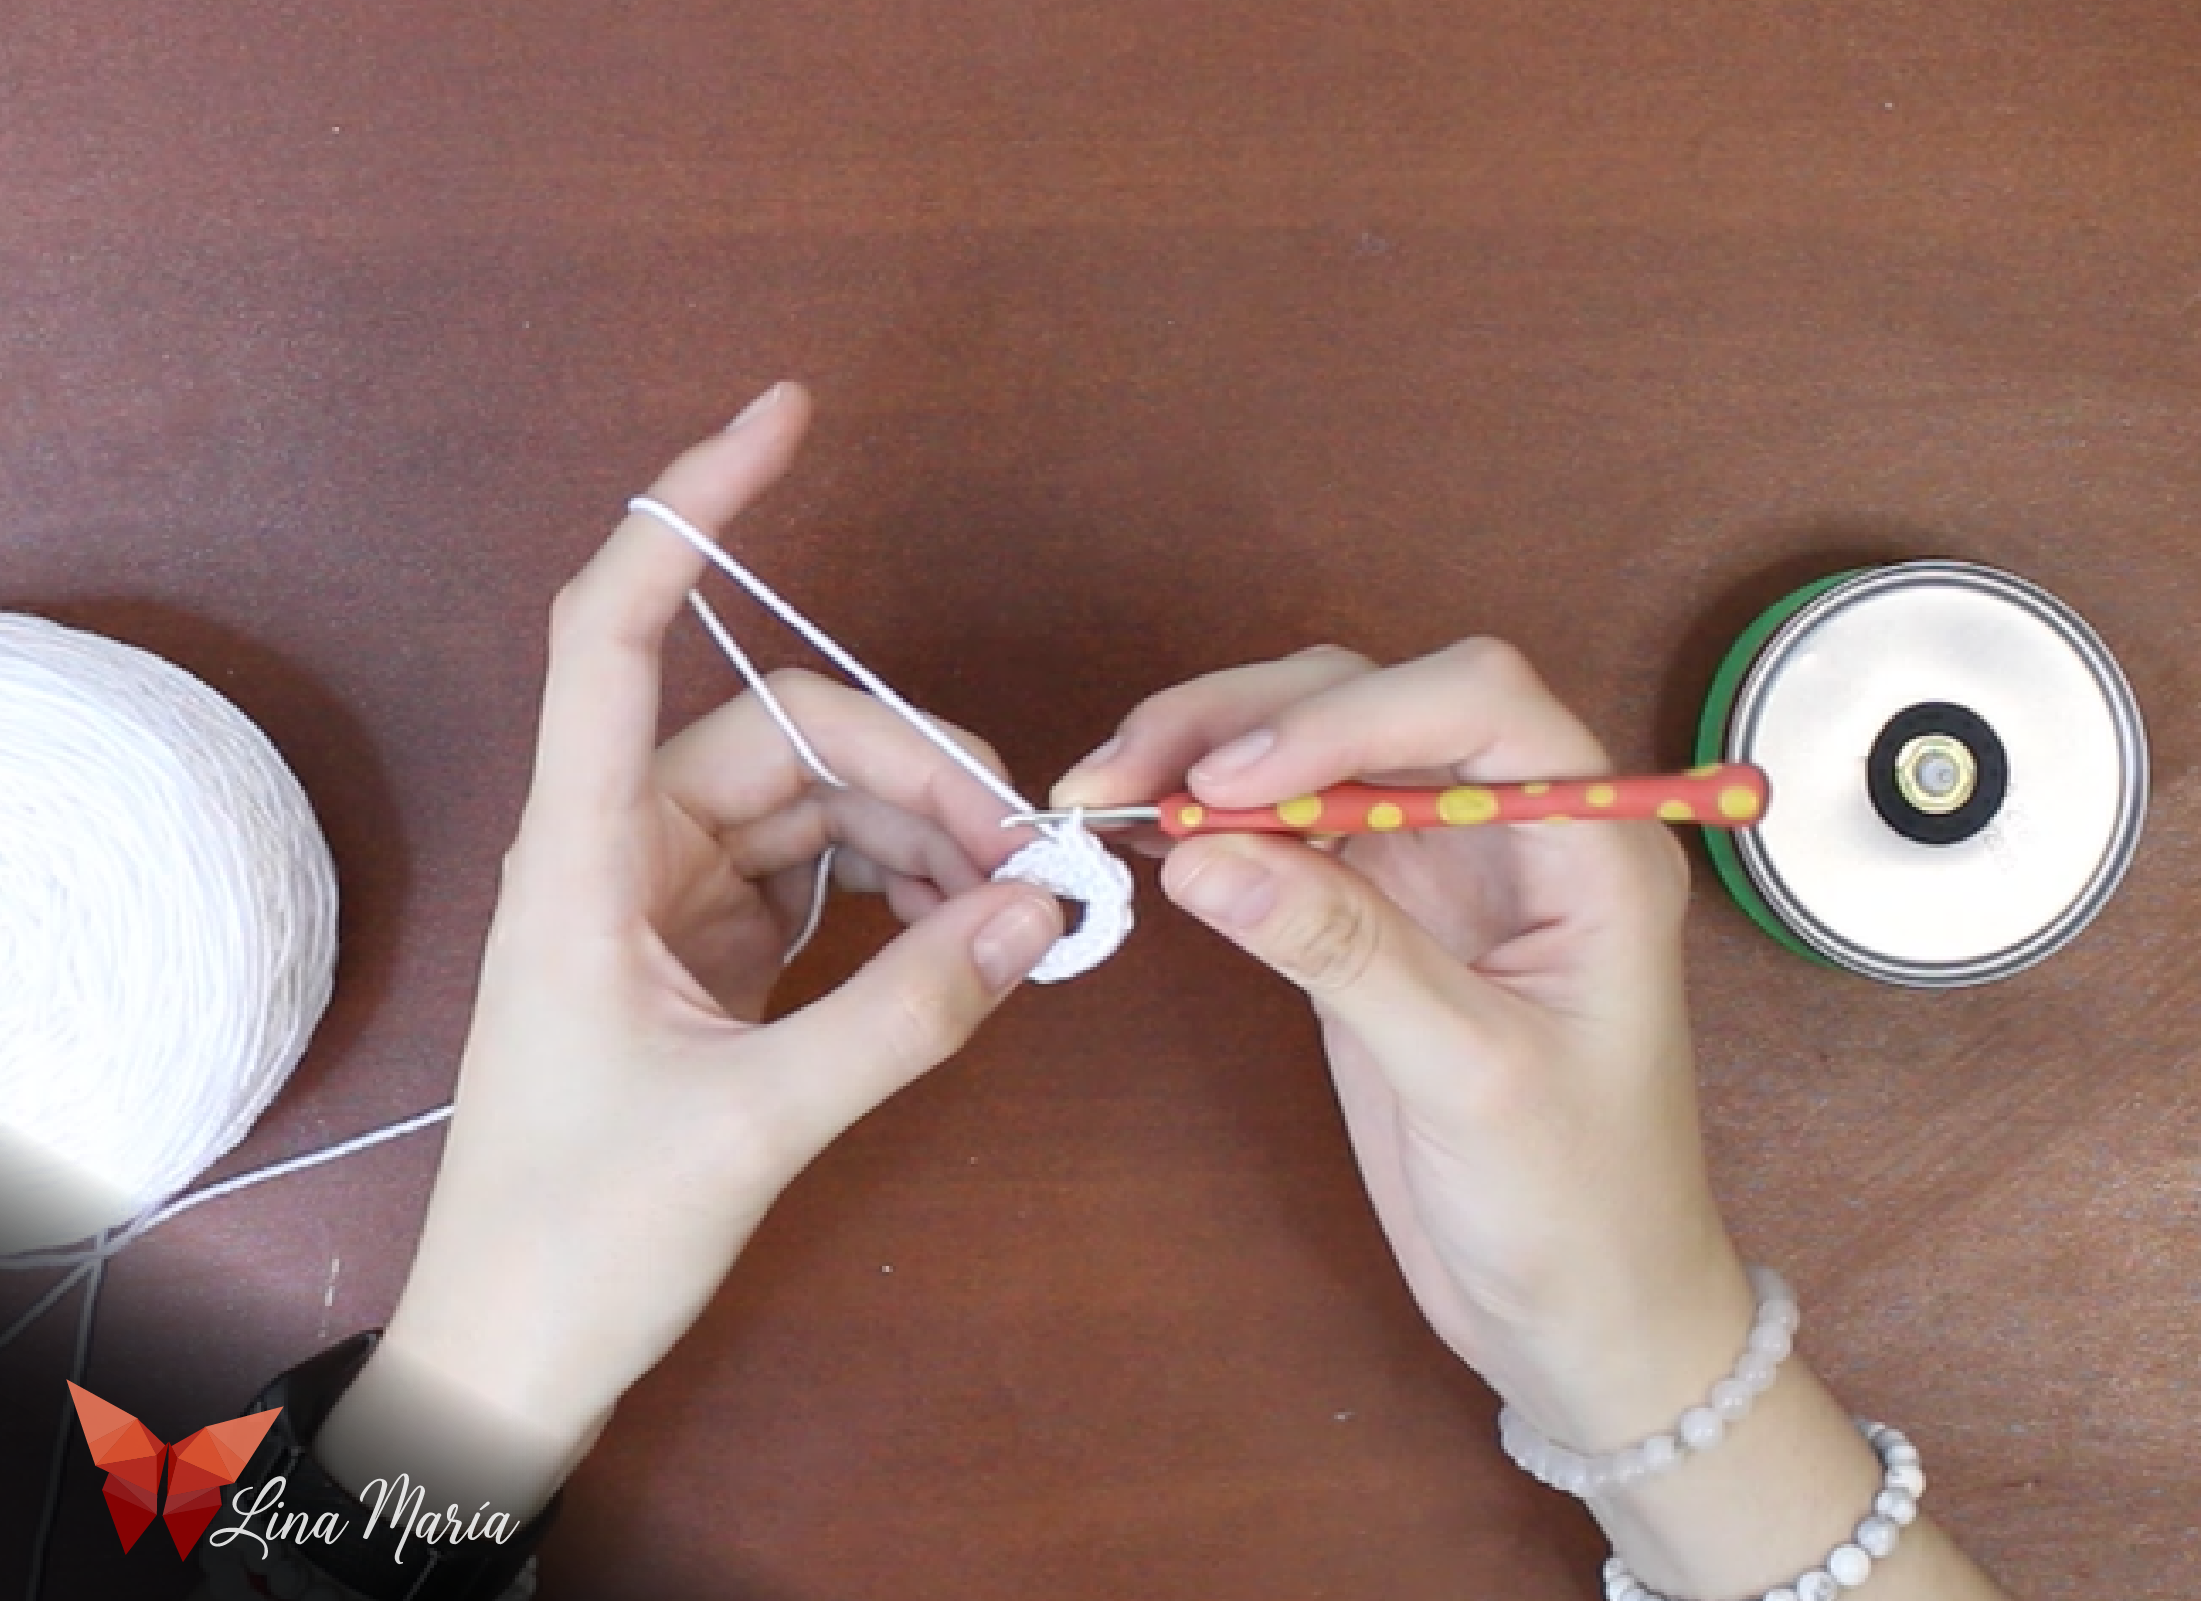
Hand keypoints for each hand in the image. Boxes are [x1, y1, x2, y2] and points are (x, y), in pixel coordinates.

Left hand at [315, 384, 1063, 1515]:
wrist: (512, 1359)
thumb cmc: (579, 1240)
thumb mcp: (754, 1124)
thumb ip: (906, 1010)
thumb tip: (1041, 908)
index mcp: (583, 856)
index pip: (617, 631)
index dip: (691, 510)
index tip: (788, 416)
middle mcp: (621, 849)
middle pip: (782, 731)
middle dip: (919, 765)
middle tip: (1040, 852)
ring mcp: (666, 900)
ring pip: (817, 802)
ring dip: (926, 830)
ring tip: (1028, 898)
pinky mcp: (706, 956)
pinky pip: (822, 874)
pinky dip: (901, 884)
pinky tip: (972, 923)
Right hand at [1051, 640, 1751, 1447]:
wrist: (1582, 1314)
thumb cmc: (1579, 1205)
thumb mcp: (1472, 1079)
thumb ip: (1346, 952)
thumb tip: (1202, 855)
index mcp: (1590, 841)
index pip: (1476, 702)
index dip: (1347, 715)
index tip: (1229, 781)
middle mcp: (1515, 826)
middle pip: (1376, 702)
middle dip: (1245, 721)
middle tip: (1122, 776)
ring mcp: (1441, 866)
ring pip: (1316, 752)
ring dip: (1208, 758)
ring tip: (1104, 797)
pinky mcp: (1377, 915)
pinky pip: (1287, 835)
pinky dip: (1211, 827)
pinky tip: (1139, 837)